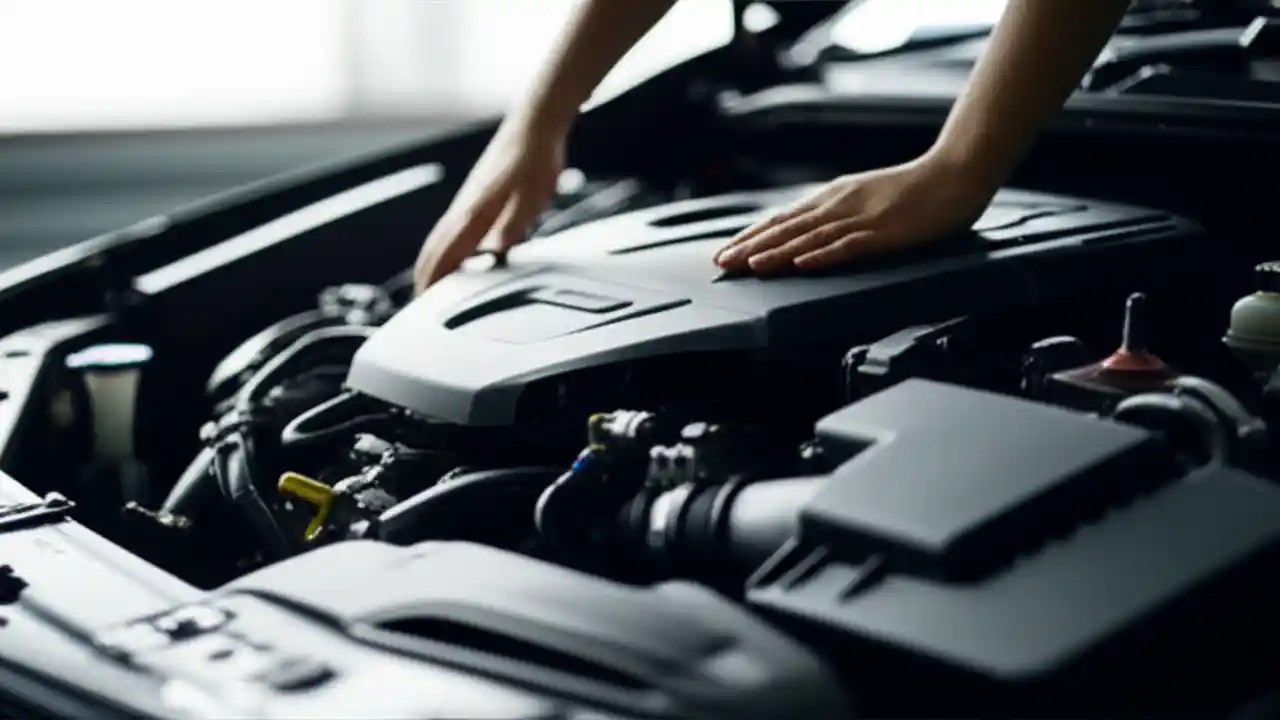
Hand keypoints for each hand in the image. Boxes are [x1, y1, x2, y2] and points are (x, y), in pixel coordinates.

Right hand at [414, 121, 565, 291]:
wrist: (534, 126)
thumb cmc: (535, 159)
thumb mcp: (532, 197)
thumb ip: (513, 225)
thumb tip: (495, 252)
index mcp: (475, 211)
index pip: (446, 254)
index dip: (435, 281)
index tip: (425, 304)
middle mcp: (464, 207)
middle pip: (434, 248)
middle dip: (425, 276)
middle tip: (420, 304)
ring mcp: (467, 201)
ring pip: (440, 238)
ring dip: (433, 262)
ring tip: (431, 286)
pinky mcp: (475, 197)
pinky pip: (451, 229)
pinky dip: (445, 248)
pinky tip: (456, 255)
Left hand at [713, 155, 997, 275]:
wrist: (956, 172)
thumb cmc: (916, 188)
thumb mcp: (867, 197)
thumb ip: (839, 213)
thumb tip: (809, 231)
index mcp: (834, 197)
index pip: (784, 218)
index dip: (752, 235)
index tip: (725, 250)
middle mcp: (840, 204)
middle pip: (788, 228)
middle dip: (751, 246)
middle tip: (721, 262)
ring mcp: (862, 218)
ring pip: (810, 237)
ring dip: (777, 252)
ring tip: (749, 265)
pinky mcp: (884, 232)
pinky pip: (848, 245)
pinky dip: (822, 255)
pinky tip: (802, 263)